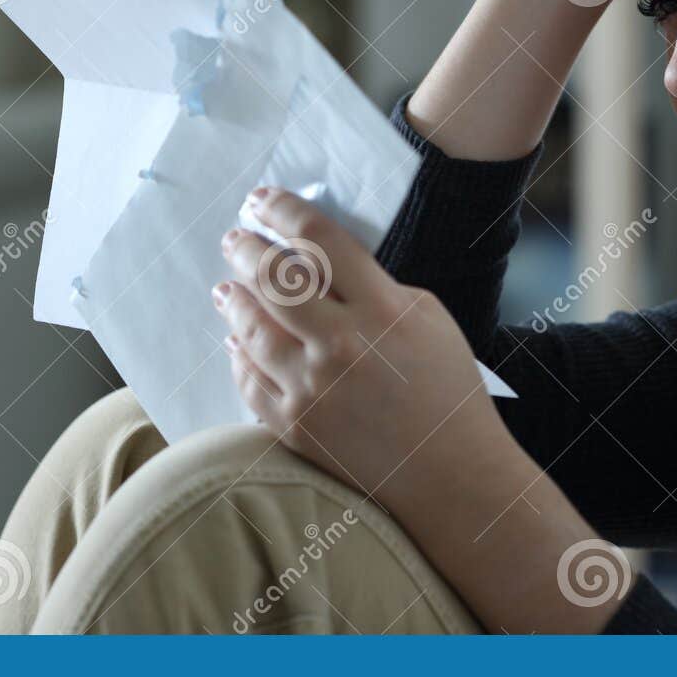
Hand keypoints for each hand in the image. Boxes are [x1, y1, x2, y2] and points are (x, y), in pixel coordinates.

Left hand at [213, 187, 510, 503]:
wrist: (450, 476)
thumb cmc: (447, 391)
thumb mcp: (427, 317)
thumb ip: (375, 286)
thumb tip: (319, 266)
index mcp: (381, 309)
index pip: (318, 240)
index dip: (283, 210)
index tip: (264, 199)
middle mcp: (341, 345)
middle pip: (275, 277)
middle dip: (247, 249)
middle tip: (234, 238)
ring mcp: (312, 388)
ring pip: (251, 327)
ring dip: (234, 299)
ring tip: (226, 286)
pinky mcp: (294, 425)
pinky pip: (250, 379)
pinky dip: (239, 354)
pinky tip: (235, 341)